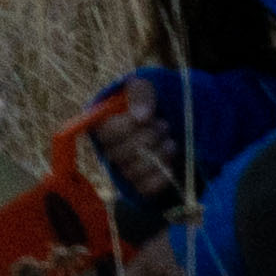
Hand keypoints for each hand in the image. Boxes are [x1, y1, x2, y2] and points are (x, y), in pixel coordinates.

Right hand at [72, 81, 179, 204]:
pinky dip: (160, 176)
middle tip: (164, 126)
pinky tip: (169, 162)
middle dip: (148, 138)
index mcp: (101, 125)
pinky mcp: (138, 185)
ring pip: (133, 171)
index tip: (149, 117)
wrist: (174, 122)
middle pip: (120, 153)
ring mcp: (122, 169)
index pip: (104, 132)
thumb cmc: (152, 102)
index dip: (127, 126)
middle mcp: (107, 149)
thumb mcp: (146, 86)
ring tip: (170, 142)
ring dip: (158, 155)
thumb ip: (140, 93)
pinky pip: (144, 188)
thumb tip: (141, 116)